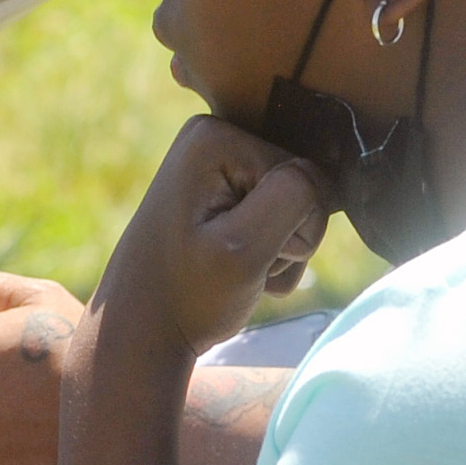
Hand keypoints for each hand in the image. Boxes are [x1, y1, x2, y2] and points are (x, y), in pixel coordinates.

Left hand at [102, 116, 330, 362]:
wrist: (147, 329)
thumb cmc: (188, 295)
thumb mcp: (243, 249)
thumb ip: (292, 198)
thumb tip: (317, 172)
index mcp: (215, 136)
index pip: (306, 176)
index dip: (292, 228)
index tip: (241, 252)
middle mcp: (216, 135)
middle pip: (304, 187)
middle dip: (286, 239)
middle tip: (239, 265)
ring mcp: (220, 162)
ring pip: (298, 208)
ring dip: (279, 251)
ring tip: (233, 268)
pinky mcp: (226, 188)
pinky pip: (281, 218)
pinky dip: (269, 253)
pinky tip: (232, 266)